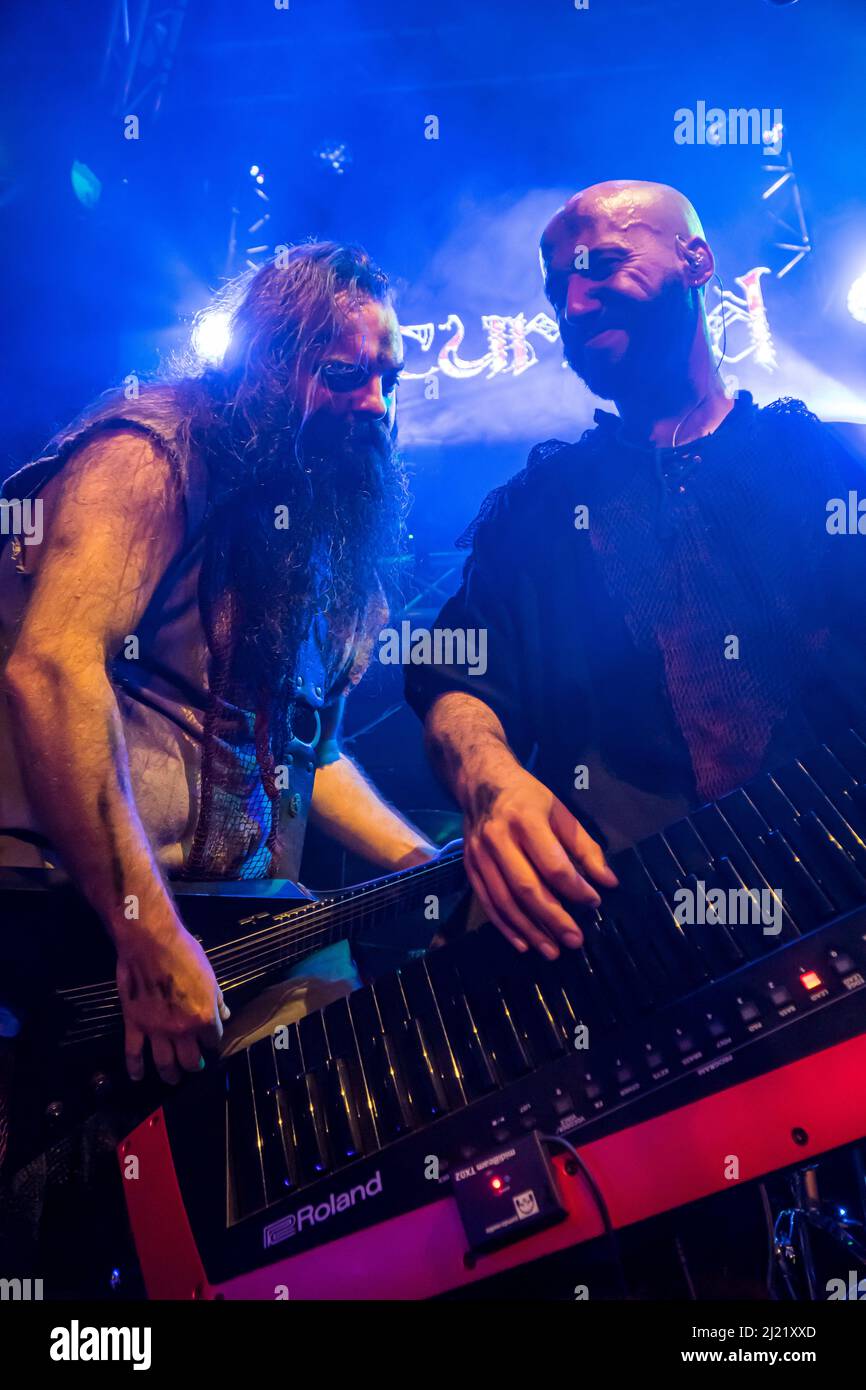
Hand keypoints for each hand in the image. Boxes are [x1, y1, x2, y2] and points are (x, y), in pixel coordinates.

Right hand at [117, 925, 230, 1083]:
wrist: (151, 943)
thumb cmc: (185, 954)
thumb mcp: (210, 976)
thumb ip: (217, 1000)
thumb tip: (224, 1015)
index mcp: (203, 1017)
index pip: (213, 1040)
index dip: (213, 1041)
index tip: (210, 1041)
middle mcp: (181, 1030)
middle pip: (190, 1060)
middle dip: (195, 1065)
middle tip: (194, 1066)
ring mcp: (156, 1030)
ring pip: (164, 1063)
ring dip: (170, 1074)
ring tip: (172, 1078)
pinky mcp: (134, 1024)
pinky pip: (133, 1053)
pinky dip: (135, 1067)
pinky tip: (137, 1076)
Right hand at [462, 766, 617, 957]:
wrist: (481, 783)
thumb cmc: (528, 797)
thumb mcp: (561, 812)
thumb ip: (585, 847)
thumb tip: (608, 882)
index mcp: (526, 819)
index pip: (553, 864)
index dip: (576, 888)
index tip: (595, 902)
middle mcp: (499, 838)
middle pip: (526, 887)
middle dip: (552, 918)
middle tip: (575, 940)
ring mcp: (479, 855)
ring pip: (505, 901)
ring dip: (529, 930)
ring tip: (552, 951)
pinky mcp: (469, 867)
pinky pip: (487, 902)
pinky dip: (505, 926)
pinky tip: (523, 943)